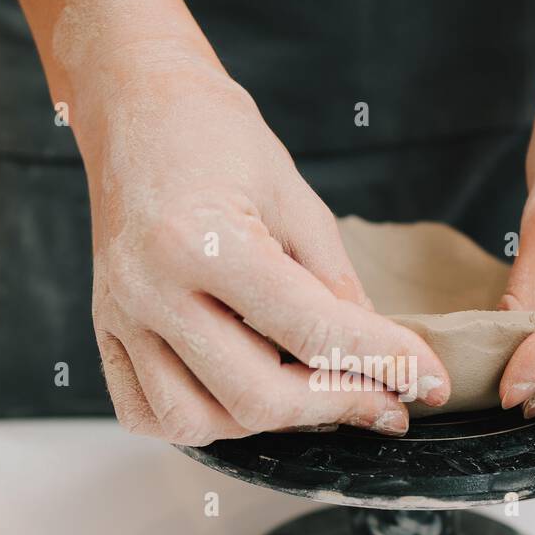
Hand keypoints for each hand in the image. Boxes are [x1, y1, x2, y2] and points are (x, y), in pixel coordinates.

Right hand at [84, 60, 449, 444]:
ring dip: (270, 422)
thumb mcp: (297, 199)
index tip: (428, 380)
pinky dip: (204, 423)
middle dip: (337, 405)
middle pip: (256, 396)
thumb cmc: (216, 139)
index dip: (384, 362)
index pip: (311, 330)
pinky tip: (239, 394)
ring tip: (310, 389)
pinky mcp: (105, 335)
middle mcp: (151, 290)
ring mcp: (121, 319)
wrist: (136, 111)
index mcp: (202, 242)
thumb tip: (381, 356)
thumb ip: (337, 284)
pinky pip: (152, 416)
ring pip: (200, 422)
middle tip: (385, 400)